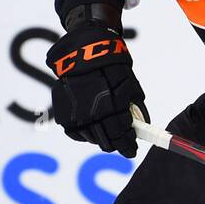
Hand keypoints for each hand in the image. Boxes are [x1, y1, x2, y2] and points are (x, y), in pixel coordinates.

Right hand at [45, 22, 149, 156]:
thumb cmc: (113, 69)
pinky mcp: (63, 113)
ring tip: (108, 135)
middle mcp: (92, 114)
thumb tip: (141, 127)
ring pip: (91, 138)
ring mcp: (76, 115)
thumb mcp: (131, 87)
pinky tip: (92, 129)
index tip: (132, 150)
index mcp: (112, 108)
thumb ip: (135, 109)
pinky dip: (84, 133)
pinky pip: (75, 132)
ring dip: (101, 139)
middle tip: (122, 145)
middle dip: (117, 144)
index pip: (121, 136)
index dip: (128, 145)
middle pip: (106, 141)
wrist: (85, 54)